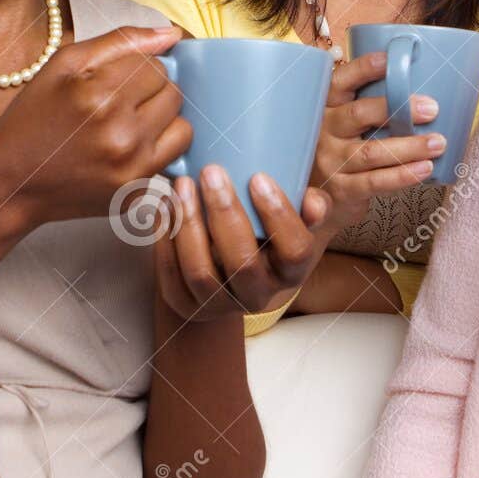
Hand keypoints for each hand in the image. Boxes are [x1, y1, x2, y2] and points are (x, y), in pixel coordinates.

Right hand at [0, 24, 191, 226]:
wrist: (10, 180)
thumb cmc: (33, 117)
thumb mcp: (63, 64)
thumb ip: (120, 41)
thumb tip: (172, 35)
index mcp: (99, 94)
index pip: (157, 66)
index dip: (138, 69)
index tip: (115, 80)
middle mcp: (120, 132)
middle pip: (172, 93)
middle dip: (152, 92)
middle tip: (120, 101)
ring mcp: (131, 166)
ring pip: (182, 125)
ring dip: (162, 120)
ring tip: (129, 123)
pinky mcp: (136, 191)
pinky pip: (175, 157)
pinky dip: (160, 148)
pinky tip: (131, 146)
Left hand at [154, 165, 330, 321]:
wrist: (225, 271)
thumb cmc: (263, 230)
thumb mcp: (291, 218)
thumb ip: (308, 205)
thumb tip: (313, 202)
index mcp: (290, 273)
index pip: (295, 251)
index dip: (279, 216)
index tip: (259, 177)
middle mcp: (257, 295)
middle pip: (243, 263)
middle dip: (225, 213)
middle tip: (211, 172)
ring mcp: (219, 305)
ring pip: (201, 272)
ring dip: (189, 224)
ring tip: (182, 185)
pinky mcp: (186, 304)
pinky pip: (171, 275)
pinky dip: (166, 238)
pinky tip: (166, 206)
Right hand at [310, 52, 443, 231]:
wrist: (315, 202)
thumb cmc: (342, 150)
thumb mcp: (343, 124)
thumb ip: (368, 106)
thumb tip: (418, 80)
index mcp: (325, 107)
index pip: (340, 82)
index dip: (363, 69)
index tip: (389, 59)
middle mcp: (324, 132)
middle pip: (358, 114)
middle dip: (397, 109)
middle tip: (432, 108)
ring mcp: (331, 162)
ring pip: (372, 151)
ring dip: (409, 146)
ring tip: (438, 142)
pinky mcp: (342, 189)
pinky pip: (375, 182)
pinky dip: (402, 175)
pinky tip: (425, 168)